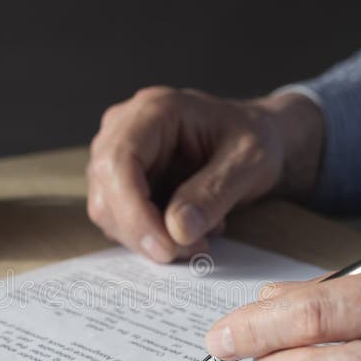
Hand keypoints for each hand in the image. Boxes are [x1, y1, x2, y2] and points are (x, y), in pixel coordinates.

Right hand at [87, 87, 322, 261]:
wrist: (254, 141)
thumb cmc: (253, 139)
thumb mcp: (249, 163)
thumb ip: (214, 193)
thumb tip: (177, 230)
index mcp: (153, 110)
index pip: (119, 162)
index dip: (134, 212)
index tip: (165, 247)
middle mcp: (123, 129)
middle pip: (107, 192)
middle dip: (145, 233)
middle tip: (194, 250)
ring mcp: (117, 157)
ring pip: (109, 213)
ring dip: (150, 239)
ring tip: (201, 236)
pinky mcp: (121, 183)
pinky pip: (121, 221)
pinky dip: (153, 237)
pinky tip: (190, 229)